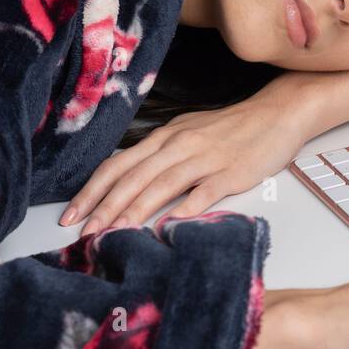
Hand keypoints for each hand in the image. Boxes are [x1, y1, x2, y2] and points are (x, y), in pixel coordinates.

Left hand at [61, 86, 311, 234]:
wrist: (278, 113)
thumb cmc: (233, 128)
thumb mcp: (189, 135)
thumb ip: (161, 157)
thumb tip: (129, 184)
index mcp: (165, 137)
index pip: (118, 164)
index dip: (92, 191)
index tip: (71, 216)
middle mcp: (179, 145)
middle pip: (133, 177)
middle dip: (104, 207)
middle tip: (84, 235)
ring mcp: (206, 158)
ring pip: (162, 185)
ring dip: (135, 210)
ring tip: (115, 234)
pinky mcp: (232, 172)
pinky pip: (204, 192)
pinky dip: (185, 208)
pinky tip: (169, 226)